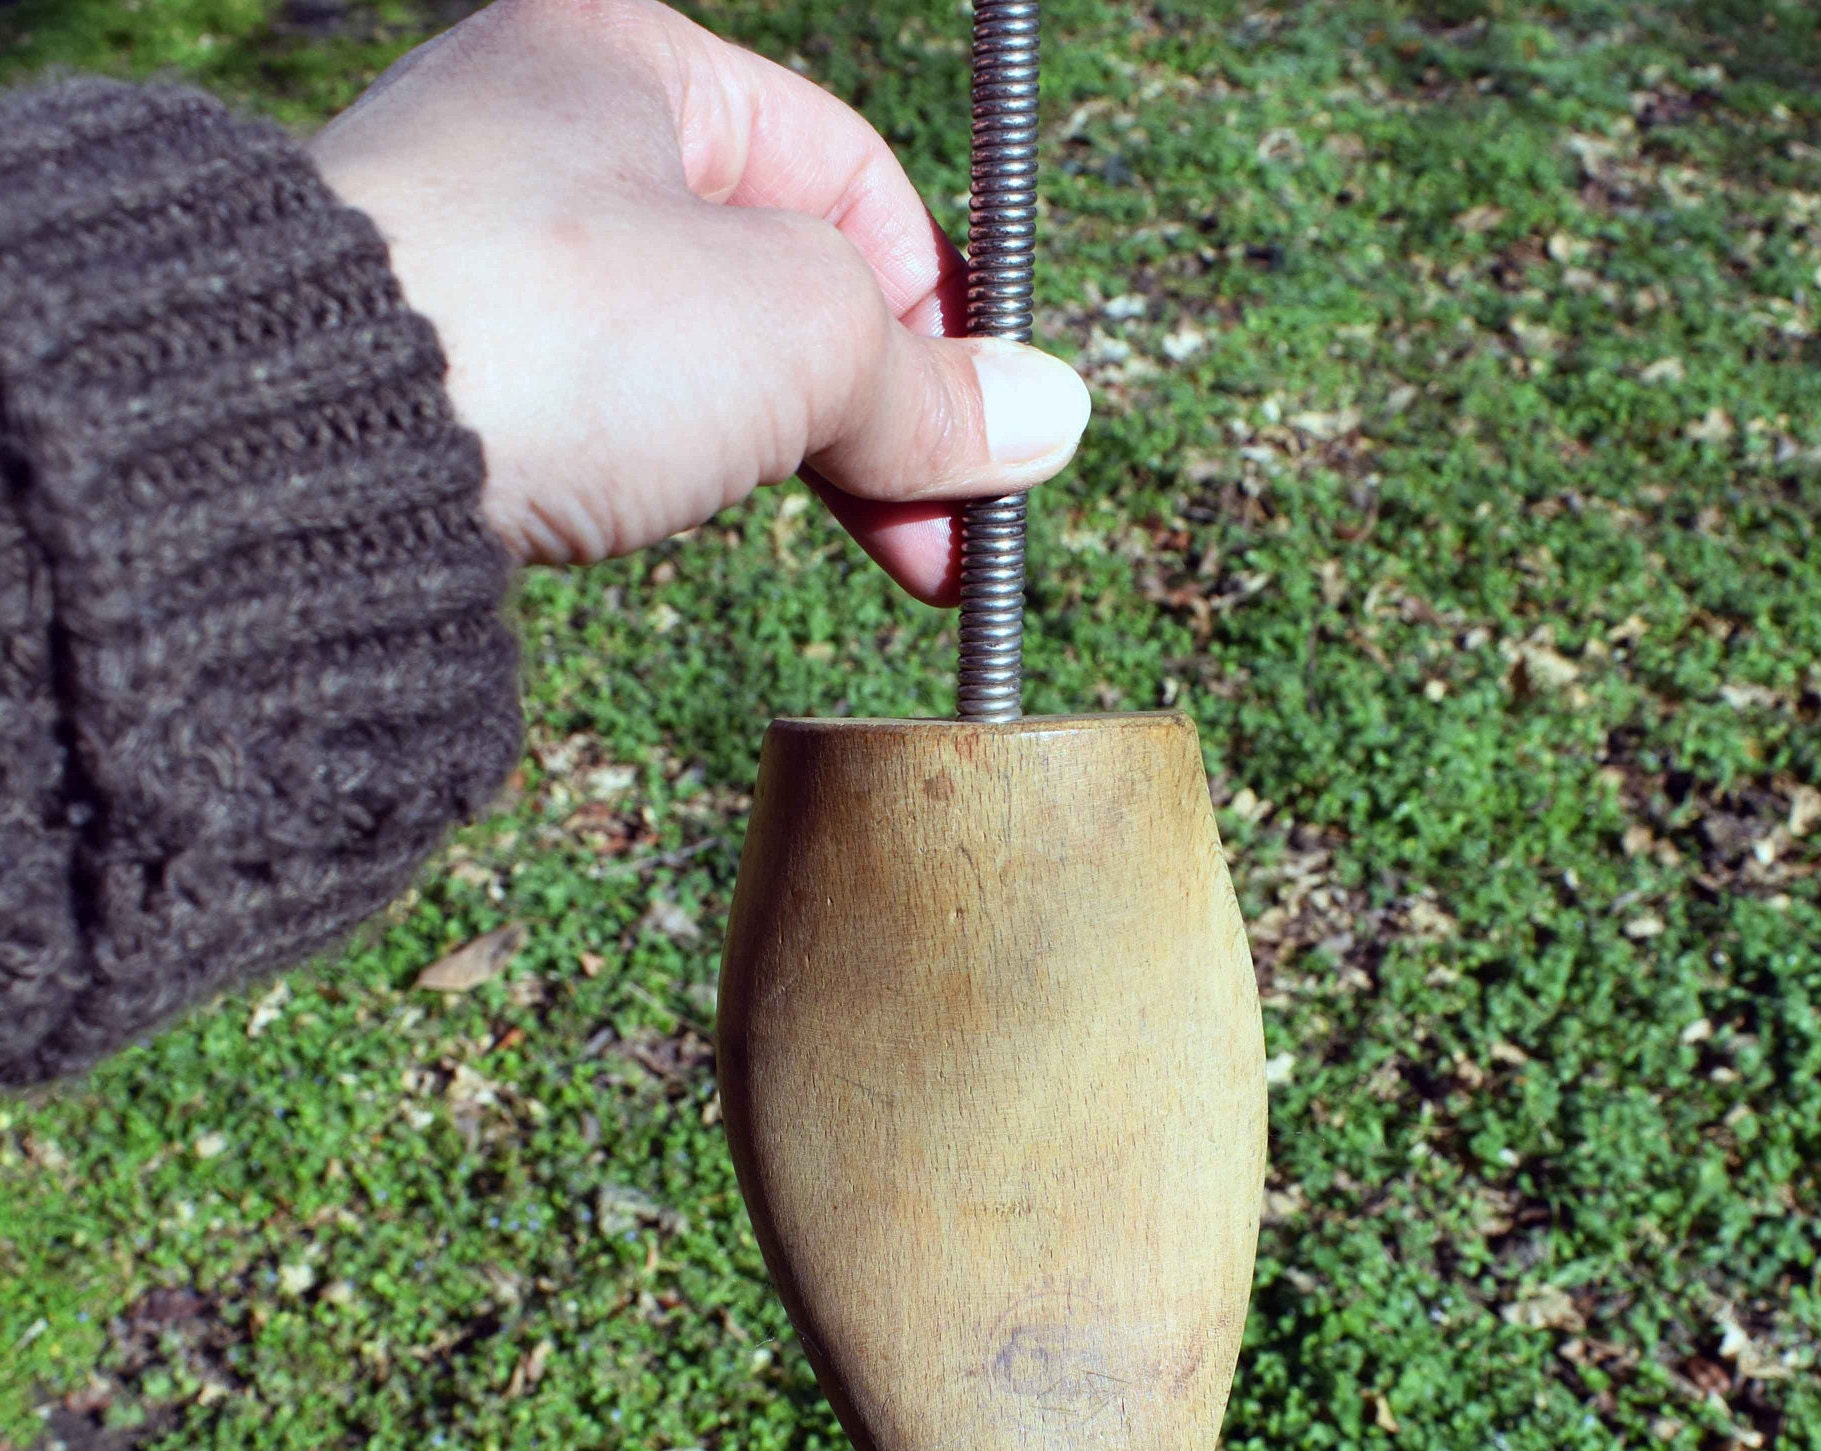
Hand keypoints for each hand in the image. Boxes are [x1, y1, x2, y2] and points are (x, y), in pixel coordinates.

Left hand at [303, 0, 1089, 604]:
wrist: (302, 447)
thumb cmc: (556, 325)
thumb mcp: (799, 333)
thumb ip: (926, 383)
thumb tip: (1047, 417)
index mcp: (632, 61)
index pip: (850, 177)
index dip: (939, 314)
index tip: (984, 440)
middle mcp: (546, 140)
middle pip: (778, 280)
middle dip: (880, 417)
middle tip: (945, 539)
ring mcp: (485, 260)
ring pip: (695, 359)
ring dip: (792, 460)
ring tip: (848, 548)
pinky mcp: (440, 373)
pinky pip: (607, 414)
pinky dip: (681, 475)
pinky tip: (699, 527)